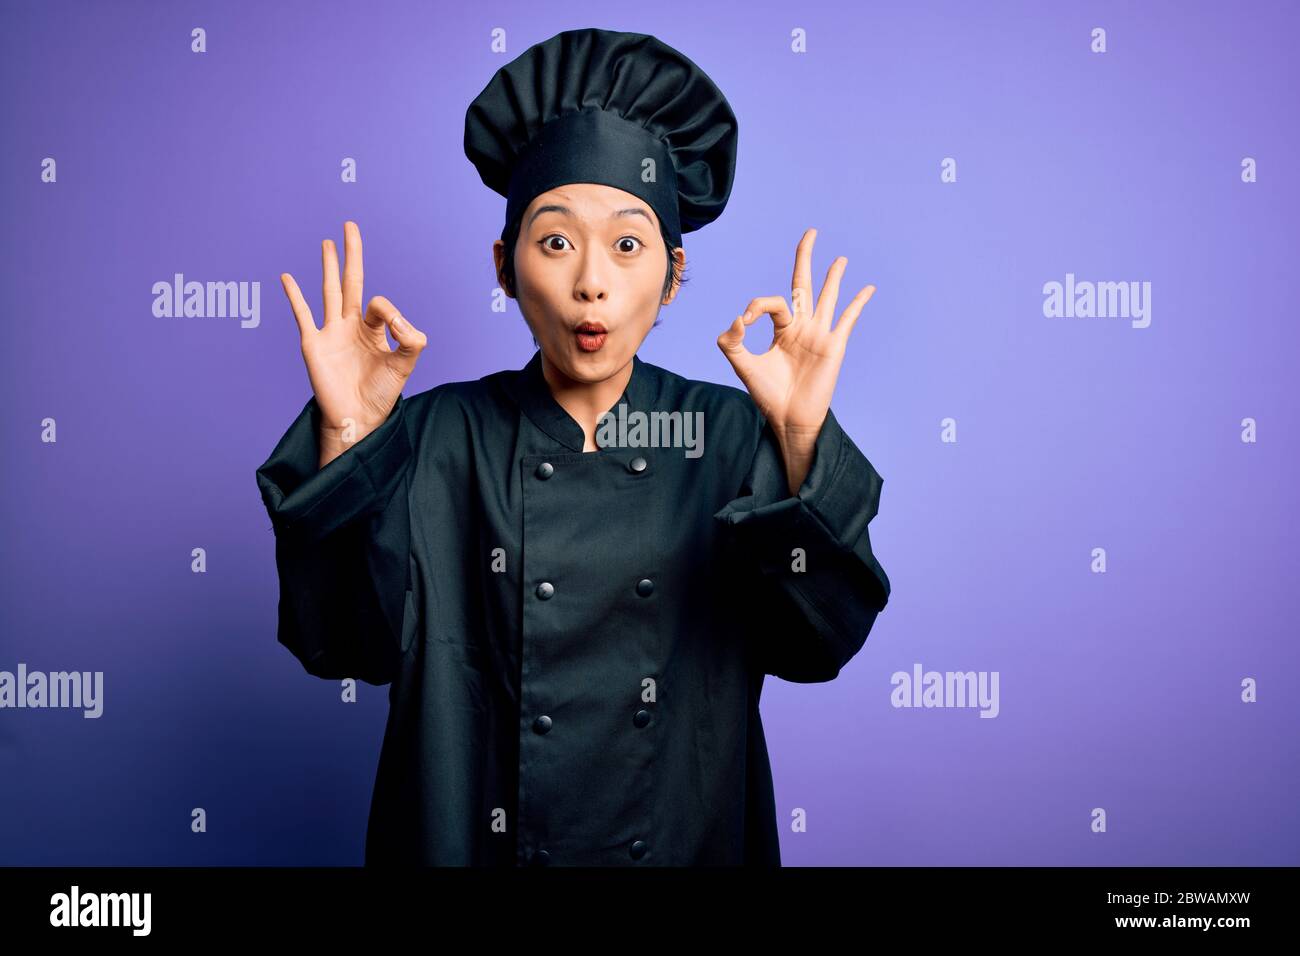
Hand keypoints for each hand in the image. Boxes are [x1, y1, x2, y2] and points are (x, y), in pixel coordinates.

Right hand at [280, 221, 426, 462]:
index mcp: (374, 329)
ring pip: (330, 291)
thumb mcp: (405, 364)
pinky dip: (294, 295)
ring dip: (328, 266)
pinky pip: (302, 314)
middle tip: (350, 226)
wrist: (359, 418)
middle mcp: (351, 326)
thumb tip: (395, 316)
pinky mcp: (314, 344)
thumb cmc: (381, 394)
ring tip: (328, 243)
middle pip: (352, 282)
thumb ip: (410, 338)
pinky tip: (286, 276)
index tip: (395, 330)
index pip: (380, 304)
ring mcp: (331, 332)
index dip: (389, 311)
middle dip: (352, 255)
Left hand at [717, 227, 874, 437]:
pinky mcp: (833, 346)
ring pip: (827, 297)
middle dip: (806, 258)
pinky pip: (847, 319)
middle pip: (804, 285)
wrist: (788, 419)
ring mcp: (819, 335)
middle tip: (811, 233)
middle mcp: (802, 327)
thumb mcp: (742, 366)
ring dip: (833, 277)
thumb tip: (736, 320)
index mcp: (782, 330)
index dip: (755, 307)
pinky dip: (858, 303)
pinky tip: (868, 288)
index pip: (771, 303)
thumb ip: (732, 343)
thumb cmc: (768, 396)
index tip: (743, 323)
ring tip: (840, 258)